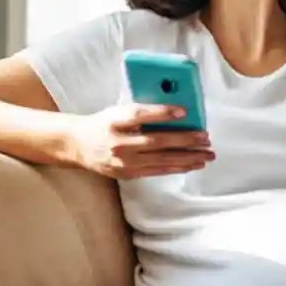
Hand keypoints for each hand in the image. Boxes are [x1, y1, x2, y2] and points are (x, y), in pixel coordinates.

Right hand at [68, 103, 213, 178]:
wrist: (78, 145)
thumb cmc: (103, 123)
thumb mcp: (117, 111)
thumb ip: (142, 112)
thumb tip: (177, 113)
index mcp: (114, 120)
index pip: (140, 114)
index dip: (162, 113)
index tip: (184, 111)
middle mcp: (118, 142)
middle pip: (156, 141)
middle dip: (185, 140)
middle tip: (206, 138)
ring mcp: (123, 161)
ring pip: (160, 160)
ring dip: (187, 158)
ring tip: (206, 155)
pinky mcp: (127, 174)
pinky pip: (156, 171)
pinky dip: (176, 167)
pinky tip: (191, 164)